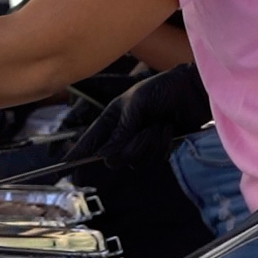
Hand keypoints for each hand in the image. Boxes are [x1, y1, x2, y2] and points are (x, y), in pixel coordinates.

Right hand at [63, 63, 210, 168]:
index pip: (90, 140)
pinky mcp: (158, 149)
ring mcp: (140, 143)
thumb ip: (121, 131)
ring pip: (137, 161)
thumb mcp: (136, 104)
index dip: (78, 154)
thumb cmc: (162, 89)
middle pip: (114, 158)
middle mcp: (123, 133)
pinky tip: (169, 128)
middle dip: (131, 147)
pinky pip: (155, 160)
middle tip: (144, 130)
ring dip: (151, 143)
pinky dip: (163, 145)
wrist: (192, 92)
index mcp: (112, 118)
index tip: (65, 168)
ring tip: (160, 124)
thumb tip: (106, 155)